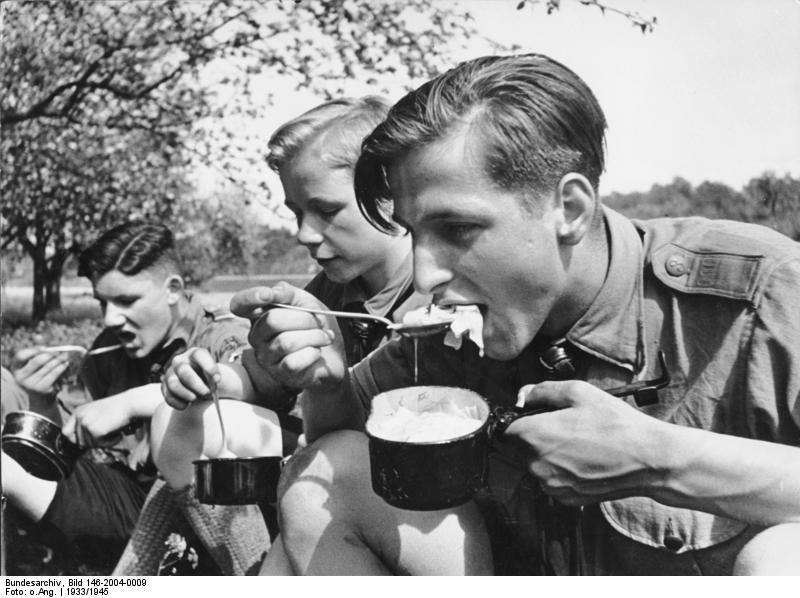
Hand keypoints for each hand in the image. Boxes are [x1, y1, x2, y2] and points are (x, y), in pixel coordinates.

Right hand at [11, 348, 69, 398]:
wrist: (41, 397)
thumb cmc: (38, 376)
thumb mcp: (35, 365)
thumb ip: (38, 352)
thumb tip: (41, 338)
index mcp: (16, 369)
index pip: (20, 356)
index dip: (33, 350)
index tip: (45, 347)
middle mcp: (20, 377)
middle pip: (36, 361)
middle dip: (50, 354)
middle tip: (59, 350)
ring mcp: (30, 384)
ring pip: (48, 367)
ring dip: (58, 360)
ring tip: (65, 356)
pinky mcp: (41, 388)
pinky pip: (54, 374)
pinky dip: (61, 367)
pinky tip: (66, 364)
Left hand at [62, 398, 131, 447]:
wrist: (131, 404)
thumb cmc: (120, 409)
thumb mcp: (98, 414)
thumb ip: (89, 424)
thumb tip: (82, 444)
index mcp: (79, 411)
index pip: (66, 432)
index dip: (75, 439)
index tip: (87, 442)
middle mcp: (79, 417)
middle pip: (78, 442)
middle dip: (93, 443)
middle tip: (107, 436)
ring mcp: (85, 423)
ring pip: (90, 445)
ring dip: (104, 442)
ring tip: (115, 431)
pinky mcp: (94, 430)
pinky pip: (100, 445)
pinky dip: (111, 442)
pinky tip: (118, 433)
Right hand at [161, 347, 218, 409]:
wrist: (202, 388)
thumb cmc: (211, 380)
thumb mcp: (217, 376)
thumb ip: (216, 376)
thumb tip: (214, 380)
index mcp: (195, 354)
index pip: (199, 355)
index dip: (209, 366)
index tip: (217, 379)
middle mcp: (180, 361)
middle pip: (184, 371)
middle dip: (196, 385)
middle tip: (207, 393)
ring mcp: (170, 373)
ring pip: (173, 384)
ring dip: (185, 394)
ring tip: (195, 398)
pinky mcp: (164, 387)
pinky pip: (168, 396)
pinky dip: (178, 403)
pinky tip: (186, 404)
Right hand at [230, 283, 346, 390]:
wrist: (336, 351)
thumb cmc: (315, 324)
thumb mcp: (304, 301)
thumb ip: (287, 293)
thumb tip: (271, 292)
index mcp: (259, 315)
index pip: (240, 304)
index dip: (250, 297)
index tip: (268, 295)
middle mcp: (257, 336)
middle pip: (272, 320)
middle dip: (304, 318)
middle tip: (320, 322)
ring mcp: (266, 357)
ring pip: (286, 342)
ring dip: (314, 336)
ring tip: (324, 337)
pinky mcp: (280, 374)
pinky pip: (293, 362)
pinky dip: (312, 353)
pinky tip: (317, 352)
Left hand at [503, 380, 667, 505]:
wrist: (647, 459)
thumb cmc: (616, 424)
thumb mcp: (578, 392)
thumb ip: (542, 391)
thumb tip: (523, 395)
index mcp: (534, 436)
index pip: (506, 429)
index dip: (519, 419)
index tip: (534, 416)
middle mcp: (537, 464)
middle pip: (520, 448)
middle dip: (535, 436)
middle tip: (564, 426)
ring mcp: (551, 484)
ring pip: (536, 464)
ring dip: (548, 454)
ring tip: (579, 442)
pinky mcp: (565, 498)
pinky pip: (552, 480)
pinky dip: (562, 470)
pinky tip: (584, 459)